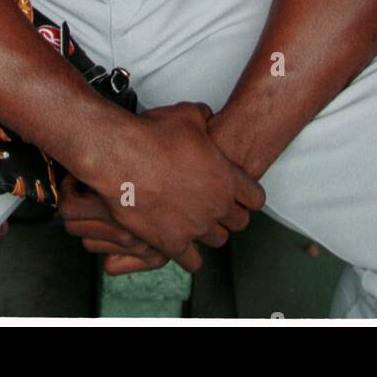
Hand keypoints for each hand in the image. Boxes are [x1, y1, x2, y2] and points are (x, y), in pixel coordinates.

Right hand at [72, 100, 264, 272]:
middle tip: (216, 205)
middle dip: (230, 213)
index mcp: (227, 178)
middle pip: (239, 222)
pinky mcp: (172, 242)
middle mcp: (216, 206)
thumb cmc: (153, 135)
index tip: (238, 192)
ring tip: (197, 222)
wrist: (121, 156)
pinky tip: (182, 244)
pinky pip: (192, 261)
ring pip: (217, 240)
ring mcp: (195, 227)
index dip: (246, 194)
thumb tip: (207, 117)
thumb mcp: (187, 114)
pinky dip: (189, 255)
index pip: (255, 198)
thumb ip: (204, 118)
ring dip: (210, 231)